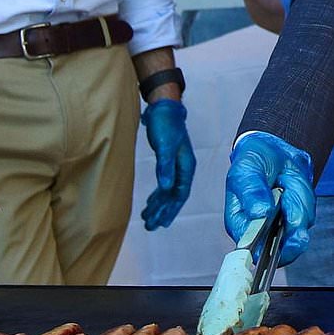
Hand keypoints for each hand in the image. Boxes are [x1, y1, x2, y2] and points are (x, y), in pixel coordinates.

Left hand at [139, 98, 194, 230]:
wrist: (163, 108)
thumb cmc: (165, 124)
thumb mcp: (164, 145)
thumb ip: (165, 166)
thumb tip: (165, 187)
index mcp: (186, 166)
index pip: (180, 194)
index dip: (171, 209)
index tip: (161, 222)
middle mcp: (183, 169)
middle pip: (174, 196)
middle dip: (163, 212)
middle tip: (150, 226)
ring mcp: (175, 166)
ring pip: (168, 192)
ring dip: (158, 206)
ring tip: (147, 219)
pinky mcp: (166, 162)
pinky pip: (163, 184)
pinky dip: (157, 195)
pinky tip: (150, 203)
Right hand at [223, 132, 316, 263]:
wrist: (276, 151)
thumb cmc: (253, 163)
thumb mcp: (246, 171)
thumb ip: (251, 192)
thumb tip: (259, 213)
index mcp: (239, 224)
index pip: (251, 249)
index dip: (263, 247)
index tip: (274, 228)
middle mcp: (260, 232)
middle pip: (281, 245)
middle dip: (289, 218)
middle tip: (283, 192)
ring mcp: (281, 229)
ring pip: (298, 231)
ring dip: (296, 203)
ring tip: (284, 184)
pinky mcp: (297, 223)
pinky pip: (308, 218)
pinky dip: (304, 200)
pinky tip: (292, 188)